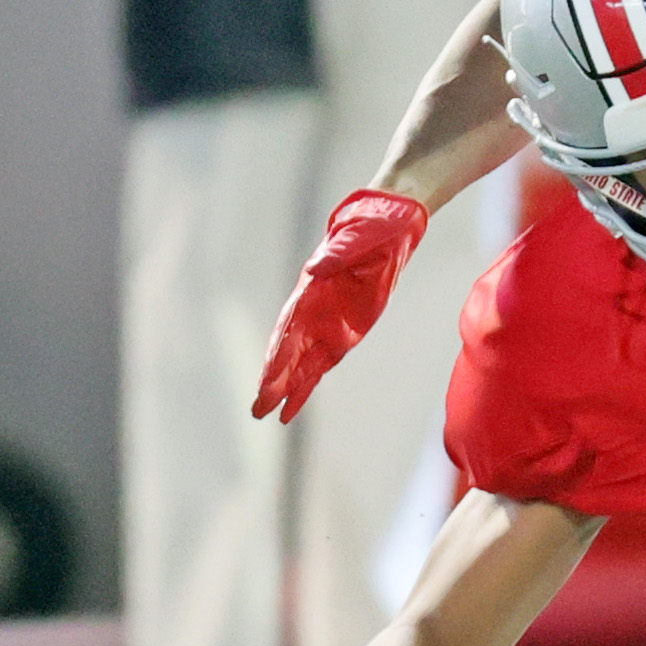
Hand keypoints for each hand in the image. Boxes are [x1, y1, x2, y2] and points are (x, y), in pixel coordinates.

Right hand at [254, 191, 429, 421]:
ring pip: (299, 365)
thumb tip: (313, 269)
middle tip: (257, 408)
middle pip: (287, 353)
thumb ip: (335, 255)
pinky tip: (290, 409)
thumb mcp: (357, 239)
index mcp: (311, 293)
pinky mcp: (342, 336)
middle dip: (272, 380)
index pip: (289, 330)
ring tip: (264, 415)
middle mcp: (312, 314)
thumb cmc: (370, 230)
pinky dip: (304, 387)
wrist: (388, 230)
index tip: (268, 380)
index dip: (279, 357)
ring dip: (284, 389)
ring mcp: (325, 327)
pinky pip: (318, 367)